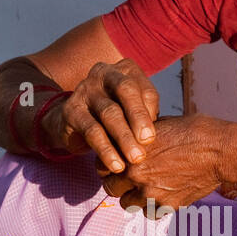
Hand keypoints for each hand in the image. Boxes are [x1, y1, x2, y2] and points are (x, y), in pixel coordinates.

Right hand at [41, 57, 159, 167]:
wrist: (73, 122)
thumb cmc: (115, 116)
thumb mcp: (134, 112)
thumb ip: (148, 117)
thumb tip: (165, 136)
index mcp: (126, 70)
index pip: (145, 89)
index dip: (152, 112)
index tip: (155, 136)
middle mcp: (104, 73)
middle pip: (126, 91)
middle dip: (139, 117)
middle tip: (149, 141)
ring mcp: (85, 90)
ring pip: (109, 112)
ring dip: (124, 138)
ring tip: (136, 159)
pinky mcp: (71, 110)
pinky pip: (92, 130)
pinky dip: (106, 150)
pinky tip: (116, 165)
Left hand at [97, 114, 232, 212]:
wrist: (220, 150)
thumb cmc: (193, 131)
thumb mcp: (159, 125)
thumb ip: (139, 138)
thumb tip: (127, 140)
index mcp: (131, 153)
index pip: (102, 166)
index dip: (109, 166)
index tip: (117, 165)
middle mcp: (137, 176)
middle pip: (111, 189)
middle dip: (118, 183)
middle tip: (129, 179)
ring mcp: (152, 194)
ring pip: (128, 205)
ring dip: (134, 198)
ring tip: (145, 189)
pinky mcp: (169, 206)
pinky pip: (150, 215)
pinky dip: (152, 208)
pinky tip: (160, 197)